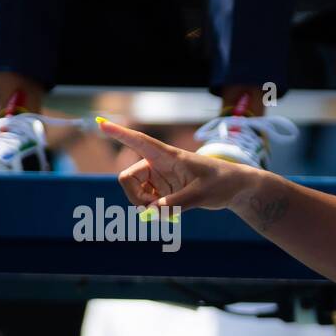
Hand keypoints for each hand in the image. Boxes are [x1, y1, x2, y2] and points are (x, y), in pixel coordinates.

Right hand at [97, 118, 253, 211]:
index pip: (140, 142)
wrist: (235, 189)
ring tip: (170, 211)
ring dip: (146, 207)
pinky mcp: (162, 191)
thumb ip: (176, 204)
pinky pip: (145, 203)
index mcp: (167, 156)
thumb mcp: (202, 195)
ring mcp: (158, 179)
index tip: (101, 123)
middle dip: (135, 197)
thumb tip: (152, 213)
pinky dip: (153, 212)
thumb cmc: (222, 183)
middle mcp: (157, 165)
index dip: (120, 133)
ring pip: (134, 193)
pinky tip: (170, 213)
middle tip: (154, 211)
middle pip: (127, 179)